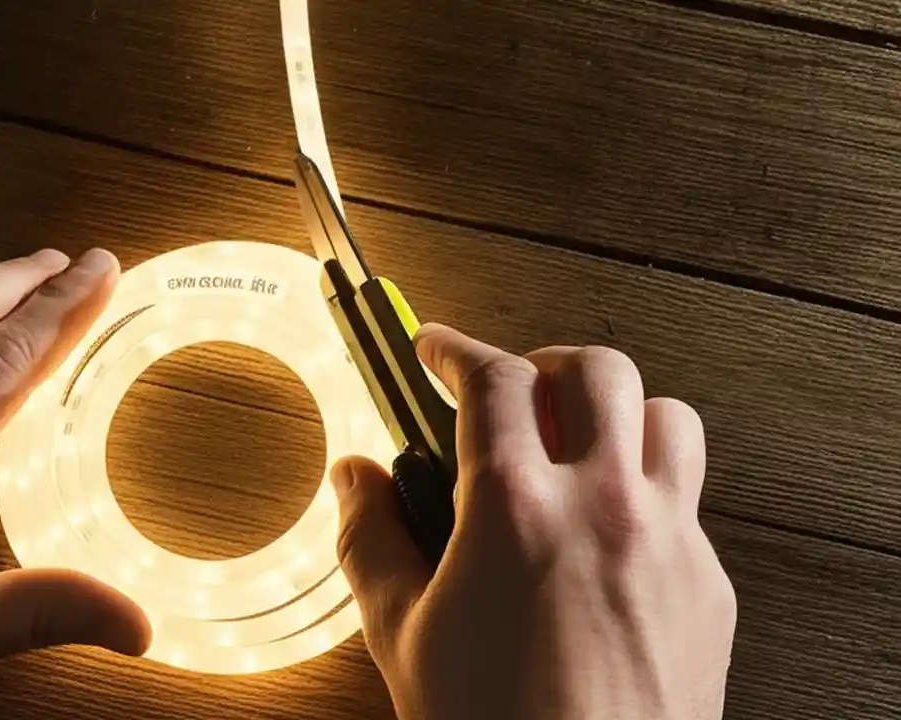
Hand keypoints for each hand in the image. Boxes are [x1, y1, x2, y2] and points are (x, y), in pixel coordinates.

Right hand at [333, 324, 736, 719]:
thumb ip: (370, 536)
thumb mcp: (401, 633)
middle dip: (545, 364)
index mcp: (515, 509)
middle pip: (596, 371)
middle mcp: (603, 507)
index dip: (456, 348)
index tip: (435, 348)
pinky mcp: (711, 586)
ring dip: (617, 414)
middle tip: (510, 388)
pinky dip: (648, 488)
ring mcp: (670, 543)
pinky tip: (609, 530)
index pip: (492, 380)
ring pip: (667, 419)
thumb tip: (353, 477)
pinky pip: (689, 500)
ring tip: (575, 444)